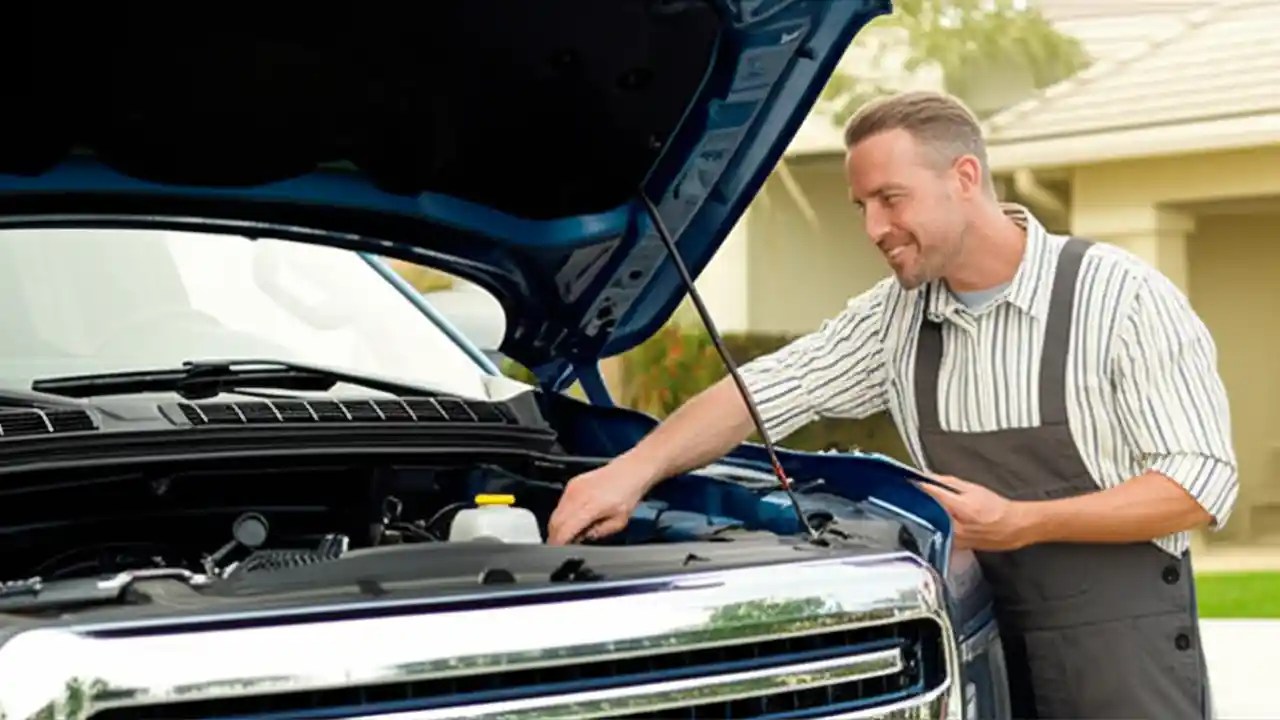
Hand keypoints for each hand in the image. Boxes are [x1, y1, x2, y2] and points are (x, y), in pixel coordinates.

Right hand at [547, 462, 648, 544]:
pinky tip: (575, 519)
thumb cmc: (628, 493)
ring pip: (555, 514)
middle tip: (565, 546)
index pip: (564, 531)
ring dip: (559, 527)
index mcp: (589, 507)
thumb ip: (599, 533)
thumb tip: (584, 538)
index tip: (560, 552)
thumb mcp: (619, 522)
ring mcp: (572, 488)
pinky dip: (562, 515)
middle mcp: (577, 496)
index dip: (559, 545)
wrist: (630, 471)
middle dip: (556, 537)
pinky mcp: (572, 484)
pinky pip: (560, 504)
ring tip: (574, 532)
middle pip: (554, 524)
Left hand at [915, 474, 1034, 550]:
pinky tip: (929, 519)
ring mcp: (953, 539)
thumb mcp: (973, 489)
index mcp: (960, 508)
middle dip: (917, 502)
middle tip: (908, 492)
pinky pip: (936, 534)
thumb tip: (929, 478)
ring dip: (922, 515)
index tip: (908, 480)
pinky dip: (931, 526)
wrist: (1012, 528)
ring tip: (916, 505)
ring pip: (929, 525)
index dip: (918, 486)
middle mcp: (955, 526)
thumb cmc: (995, 507)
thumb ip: (949, 483)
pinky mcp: (954, 546)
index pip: (932, 494)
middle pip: (926, 512)